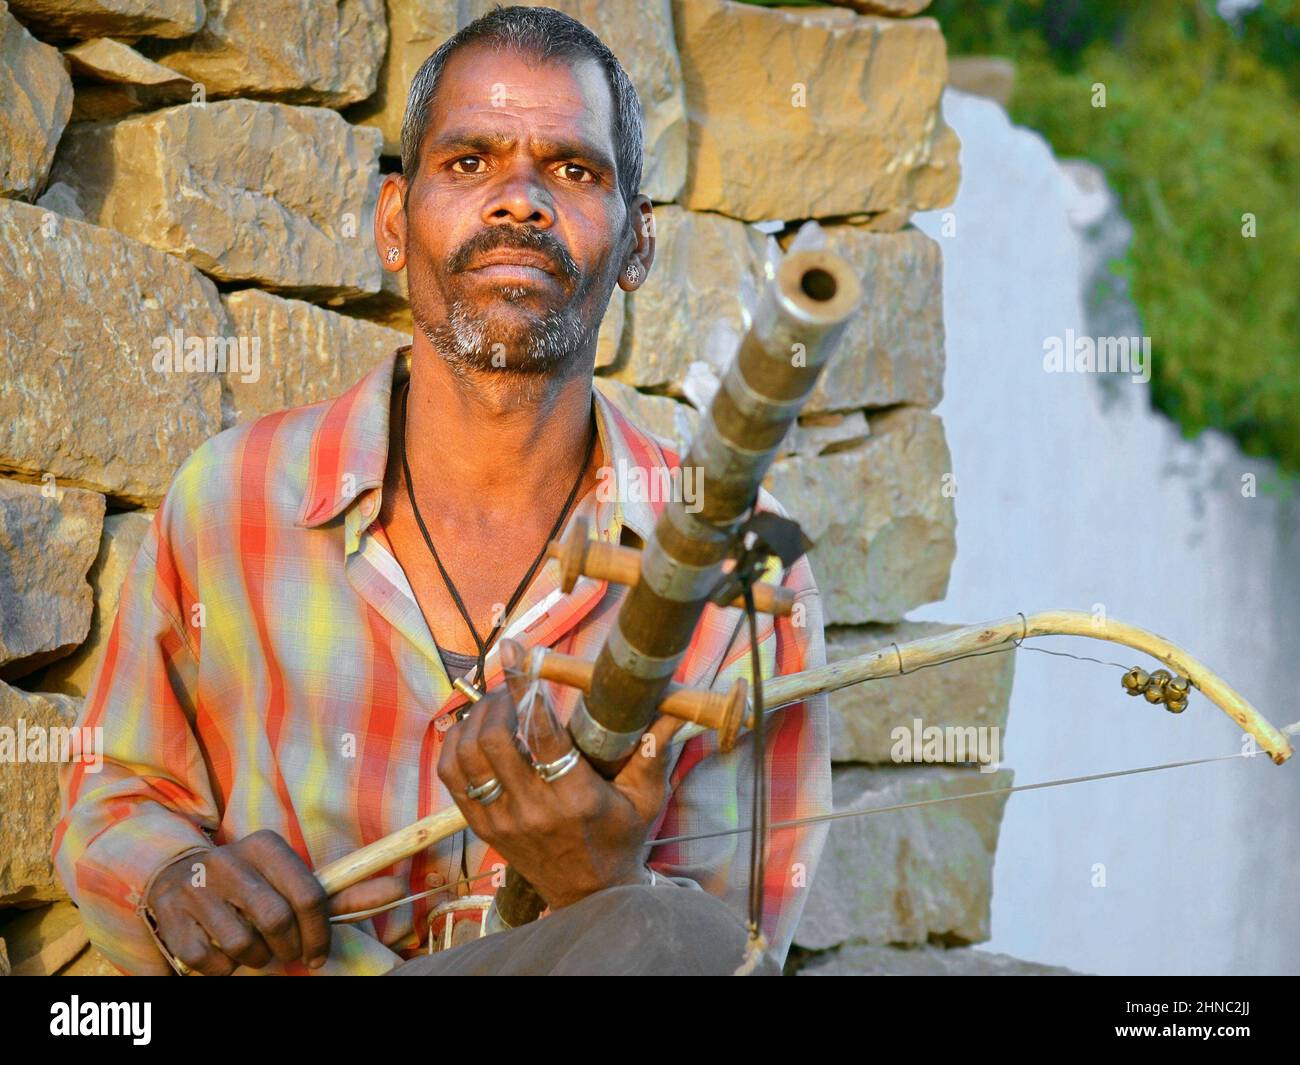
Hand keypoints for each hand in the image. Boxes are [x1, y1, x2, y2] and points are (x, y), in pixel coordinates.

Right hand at [146, 829, 406, 974]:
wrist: (178, 879)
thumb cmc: (255, 886)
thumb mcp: (295, 881)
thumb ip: (345, 892)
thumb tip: (400, 890)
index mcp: (265, 846)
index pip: (309, 894)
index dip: (320, 933)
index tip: (318, 954)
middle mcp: (229, 860)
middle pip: (276, 921)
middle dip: (287, 948)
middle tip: (286, 953)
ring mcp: (197, 889)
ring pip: (243, 944)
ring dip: (255, 959)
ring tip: (254, 949)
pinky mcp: (173, 918)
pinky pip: (210, 961)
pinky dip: (223, 969)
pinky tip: (224, 953)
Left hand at [438, 640, 683, 909]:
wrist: (589, 896)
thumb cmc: (622, 839)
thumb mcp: (646, 800)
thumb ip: (652, 753)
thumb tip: (674, 710)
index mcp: (574, 797)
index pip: (542, 732)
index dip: (523, 687)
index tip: (514, 652)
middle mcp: (532, 808)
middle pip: (494, 740)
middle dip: (496, 701)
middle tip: (508, 688)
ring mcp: (502, 820)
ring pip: (466, 757)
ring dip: (474, 721)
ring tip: (492, 707)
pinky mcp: (483, 828)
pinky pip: (453, 779)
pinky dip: (455, 746)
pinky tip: (471, 730)